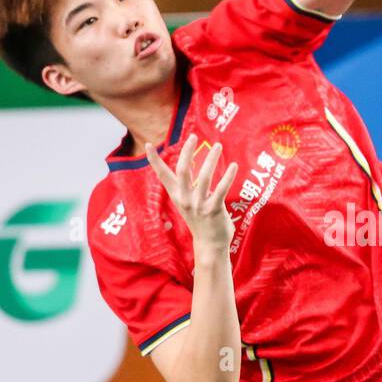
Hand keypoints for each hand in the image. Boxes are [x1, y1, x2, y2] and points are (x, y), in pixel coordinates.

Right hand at [145, 133, 238, 253]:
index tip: (147, 145)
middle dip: (187, 152)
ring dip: (211, 159)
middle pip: (183, 170)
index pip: (162, 175)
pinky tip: (233, 165)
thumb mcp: (187, 203)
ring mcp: (199, 205)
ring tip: (218, 146)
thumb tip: (186, 169)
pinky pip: (221, 190)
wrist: (209, 245)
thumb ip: (185, 187)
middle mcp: (185, 199)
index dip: (155, 160)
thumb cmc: (200, 221)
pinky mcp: (213, 210)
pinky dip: (228, 176)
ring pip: (204, 177)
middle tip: (193, 137)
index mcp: (177, 195)